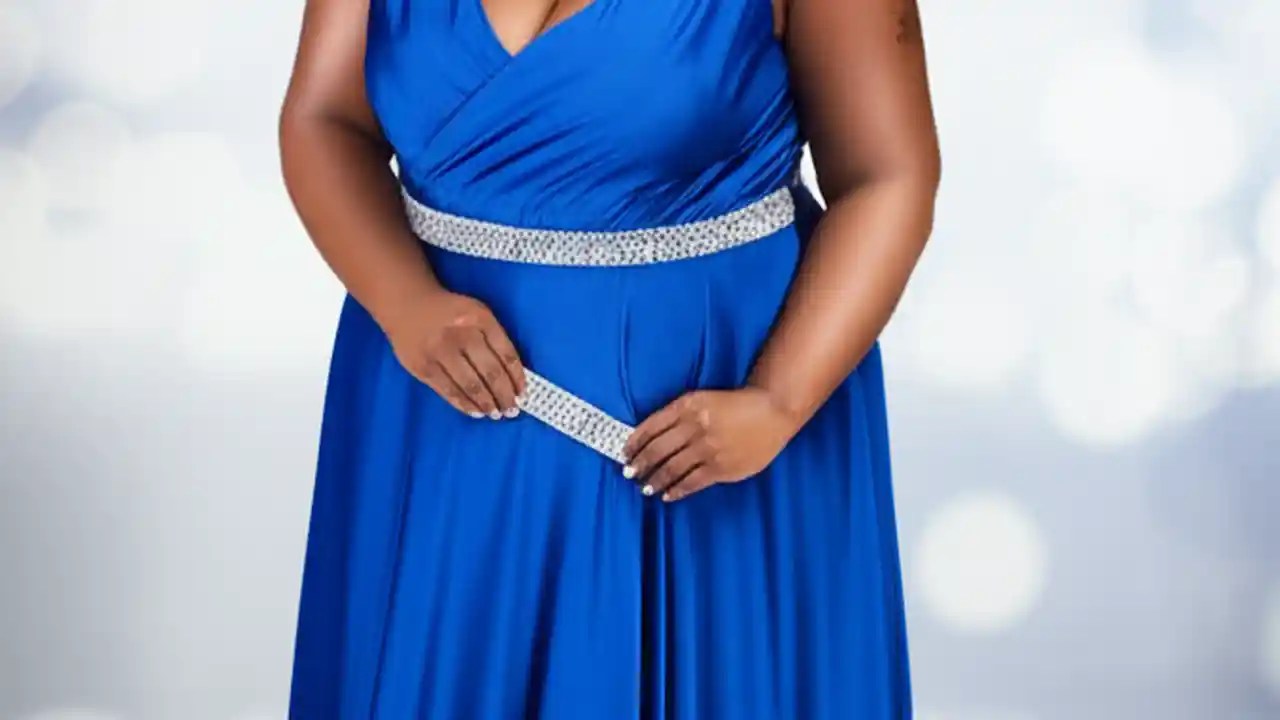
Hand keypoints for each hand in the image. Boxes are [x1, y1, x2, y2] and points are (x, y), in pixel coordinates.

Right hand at [381, 287, 526, 418]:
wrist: (408, 304)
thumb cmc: (450, 312)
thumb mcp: (478, 312)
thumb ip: (495, 338)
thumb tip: (512, 376)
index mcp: (480, 318)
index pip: (506, 354)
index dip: (517, 378)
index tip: (523, 393)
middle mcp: (461, 334)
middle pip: (490, 373)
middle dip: (504, 396)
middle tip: (511, 410)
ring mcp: (440, 352)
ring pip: (470, 385)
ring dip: (486, 404)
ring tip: (495, 413)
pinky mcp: (423, 367)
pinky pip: (448, 391)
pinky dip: (464, 405)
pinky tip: (475, 412)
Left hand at [620, 386, 802, 501]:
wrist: (772, 411)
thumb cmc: (735, 405)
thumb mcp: (702, 399)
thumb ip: (678, 415)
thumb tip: (651, 437)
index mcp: (688, 406)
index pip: (651, 426)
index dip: (635, 442)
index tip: (624, 452)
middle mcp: (695, 427)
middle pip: (658, 450)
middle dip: (640, 463)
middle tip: (629, 472)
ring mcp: (708, 449)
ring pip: (672, 468)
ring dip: (655, 480)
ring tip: (645, 487)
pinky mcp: (722, 467)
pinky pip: (692, 482)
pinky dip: (676, 490)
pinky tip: (667, 495)